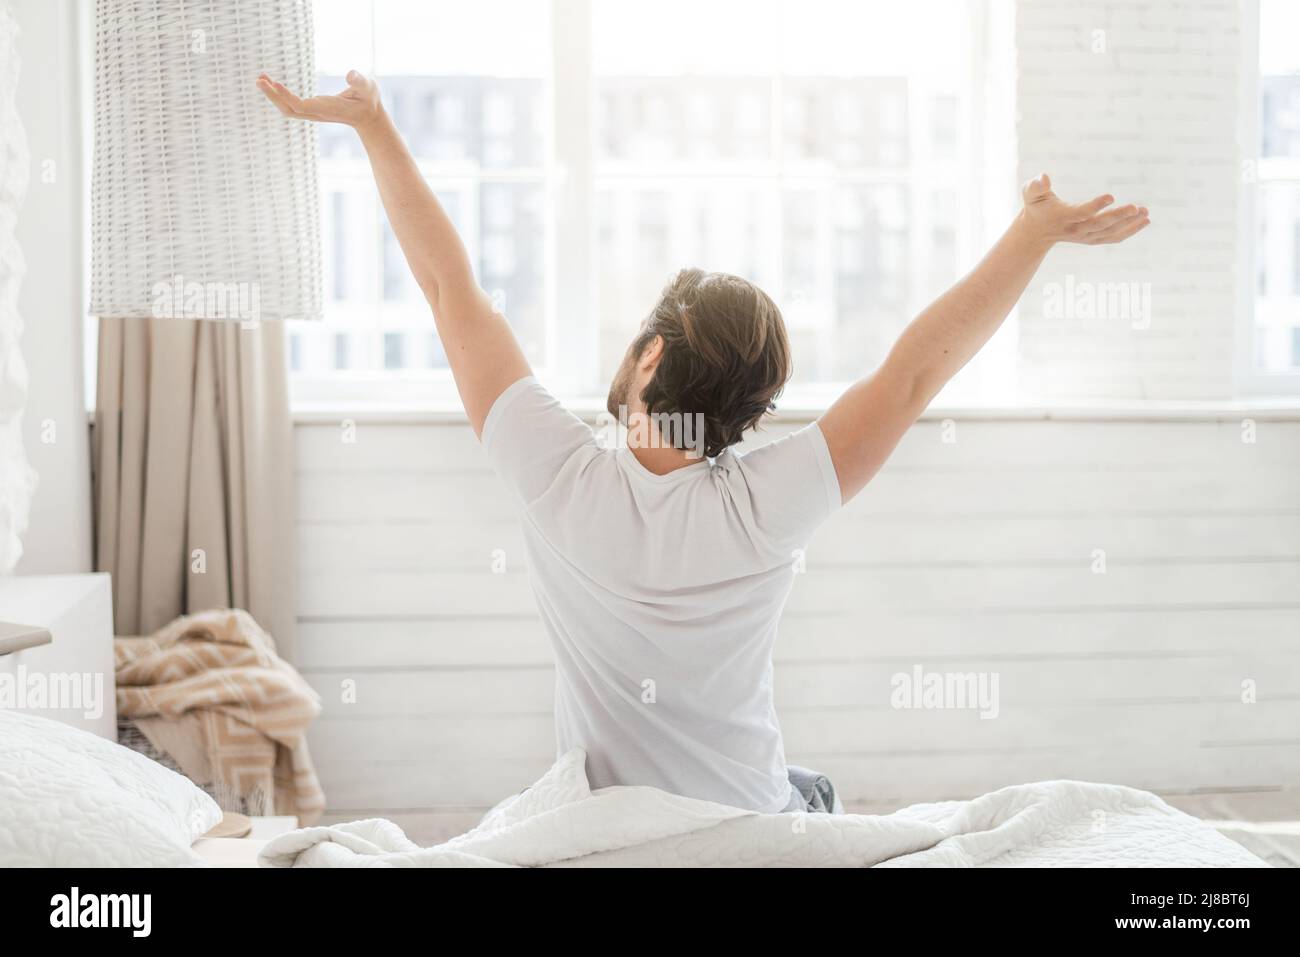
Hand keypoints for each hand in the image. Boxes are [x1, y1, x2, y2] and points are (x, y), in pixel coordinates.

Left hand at [256, 70, 382, 130]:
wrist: (368, 117)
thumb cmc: (369, 100)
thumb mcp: (369, 88)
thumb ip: (361, 81)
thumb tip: (350, 74)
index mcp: (327, 108)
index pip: (302, 106)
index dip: (287, 96)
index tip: (275, 83)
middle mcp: (317, 112)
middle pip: (289, 109)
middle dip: (273, 96)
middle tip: (259, 79)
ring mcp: (313, 112)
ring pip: (287, 109)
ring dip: (273, 96)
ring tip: (261, 79)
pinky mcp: (311, 109)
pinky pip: (290, 105)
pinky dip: (278, 95)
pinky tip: (271, 82)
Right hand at [1018, 173, 1149, 246]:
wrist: (1037, 231)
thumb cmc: (1036, 207)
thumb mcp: (1030, 194)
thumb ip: (1035, 186)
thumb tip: (1044, 177)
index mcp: (1064, 218)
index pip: (1081, 214)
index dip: (1095, 206)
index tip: (1111, 196)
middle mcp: (1076, 230)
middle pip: (1100, 225)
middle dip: (1118, 217)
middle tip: (1137, 207)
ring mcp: (1086, 237)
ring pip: (1110, 233)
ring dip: (1129, 224)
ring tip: (1146, 212)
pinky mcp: (1094, 238)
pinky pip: (1114, 238)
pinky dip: (1129, 231)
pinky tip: (1144, 221)